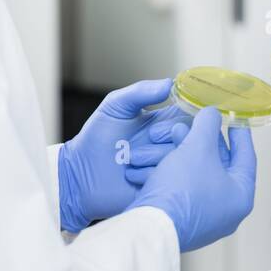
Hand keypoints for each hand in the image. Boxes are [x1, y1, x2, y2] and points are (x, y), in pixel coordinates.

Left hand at [57, 79, 190, 232]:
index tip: (177, 115)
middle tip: (149, 137)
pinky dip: (150, 175)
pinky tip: (131, 175)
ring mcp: (167, 166)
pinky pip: (170, 180)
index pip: (191, 113)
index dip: (189, 113)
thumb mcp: (115, 106)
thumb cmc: (95, 139)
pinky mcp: (161, 187)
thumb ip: (140, 91)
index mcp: (164, 122)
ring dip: (155, 156)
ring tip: (131, 159)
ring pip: (181, 158)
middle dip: (167, 134)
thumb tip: (169, 83)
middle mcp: (169, 144)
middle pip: (190, 135)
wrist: (79, 174)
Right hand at [128, 108, 256, 251]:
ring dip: (187, 152)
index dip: (240, 132)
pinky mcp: (182, 223)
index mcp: (241, 196)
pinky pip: (184, 189)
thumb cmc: (181, 190)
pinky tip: (163, 156)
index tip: (236, 116)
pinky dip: (176, 170)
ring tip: (174, 133)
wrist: (149, 227)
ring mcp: (204, 220)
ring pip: (199, 175)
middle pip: (221, 166)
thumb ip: (208, 125)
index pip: (246, 156)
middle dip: (205, 140)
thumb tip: (212, 114)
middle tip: (198, 122)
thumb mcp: (198, 147)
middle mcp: (226, 212)